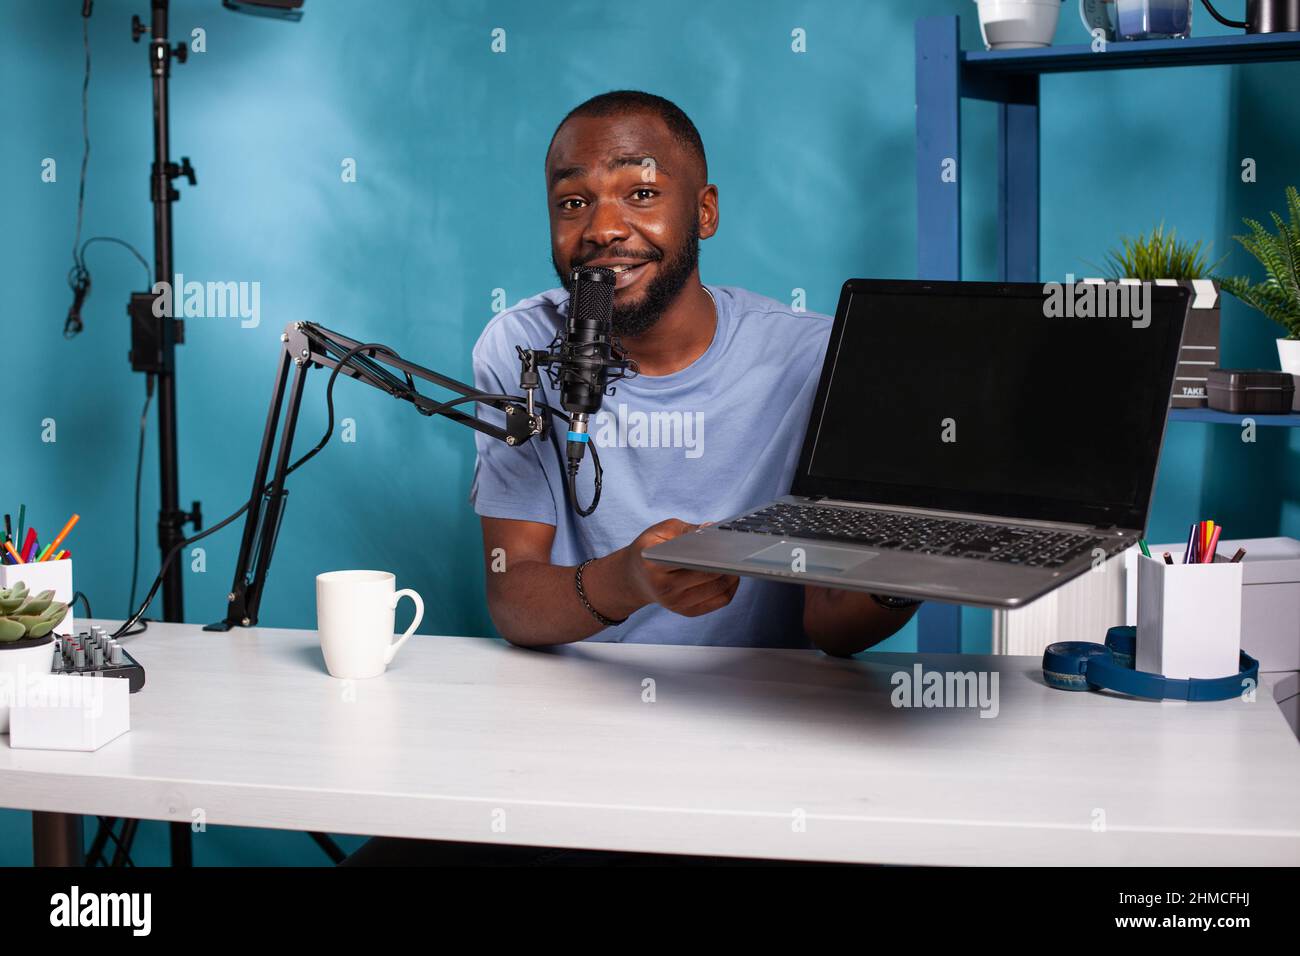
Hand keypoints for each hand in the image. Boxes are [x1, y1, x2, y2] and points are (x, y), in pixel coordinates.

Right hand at [618, 518, 740, 617]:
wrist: (634, 579)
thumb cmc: (648, 551)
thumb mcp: (660, 532)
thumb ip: (686, 529)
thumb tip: (711, 528)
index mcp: (655, 566)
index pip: (692, 559)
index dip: (713, 551)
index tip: (726, 543)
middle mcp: (666, 589)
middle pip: (709, 575)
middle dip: (726, 562)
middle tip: (737, 549)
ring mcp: (677, 604)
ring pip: (718, 590)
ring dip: (733, 575)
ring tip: (736, 561)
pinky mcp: (687, 612)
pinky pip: (719, 601)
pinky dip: (731, 588)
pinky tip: (732, 576)